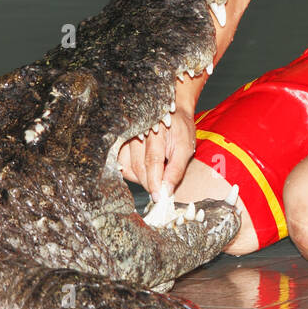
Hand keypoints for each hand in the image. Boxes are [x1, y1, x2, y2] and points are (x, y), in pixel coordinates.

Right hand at [117, 79, 197, 201]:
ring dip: (141, 179)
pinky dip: (132, 172)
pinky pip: (122, 164)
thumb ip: (176, 170)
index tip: (159, 197)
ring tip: (154, 177)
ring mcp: (127, 137)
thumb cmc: (180, 128)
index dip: (155, 181)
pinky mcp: (122, 142)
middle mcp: (138, 132)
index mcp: (157, 131)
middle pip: (139, 167)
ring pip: (128, 167)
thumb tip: (167, 191)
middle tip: (161, 191)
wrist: (171, 111)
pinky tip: (144, 170)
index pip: (153, 160)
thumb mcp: (186, 147)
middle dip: (150, 183)